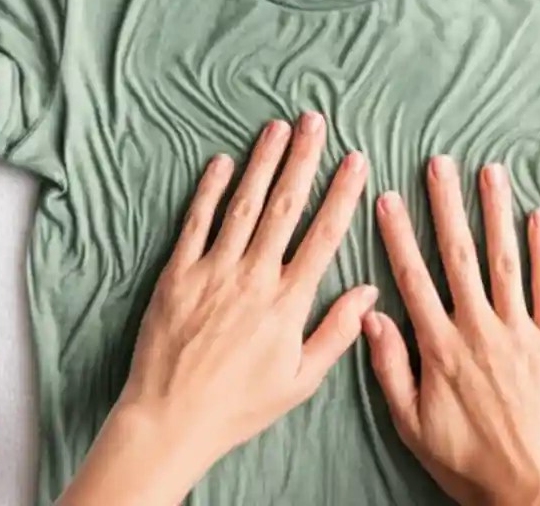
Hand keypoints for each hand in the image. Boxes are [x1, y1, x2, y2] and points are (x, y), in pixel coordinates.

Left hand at [59, 112, 375, 505]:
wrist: (171, 419)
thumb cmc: (240, 406)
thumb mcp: (300, 380)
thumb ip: (336, 333)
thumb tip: (368, 293)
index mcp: (288, 303)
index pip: (324, 235)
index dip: (342, 194)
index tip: (355, 160)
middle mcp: (253, 278)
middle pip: (285, 206)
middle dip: (302, 159)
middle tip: (314, 121)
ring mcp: (213, 272)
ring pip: (244, 206)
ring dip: (262, 162)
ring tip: (276, 127)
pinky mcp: (177, 275)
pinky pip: (196, 223)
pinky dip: (210, 191)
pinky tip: (223, 163)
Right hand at [364, 156, 539, 505]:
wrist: (531, 490)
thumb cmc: (467, 462)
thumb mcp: (411, 424)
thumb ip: (390, 369)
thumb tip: (370, 318)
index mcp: (439, 349)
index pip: (413, 279)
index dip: (399, 236)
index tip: (387, 198)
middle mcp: (478, 331)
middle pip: (458, 257)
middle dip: (446, 206)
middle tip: (439, 164)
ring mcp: (519, 333)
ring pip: (504, 261)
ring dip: (495, 213)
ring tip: (490, 172)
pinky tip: (539, 217)